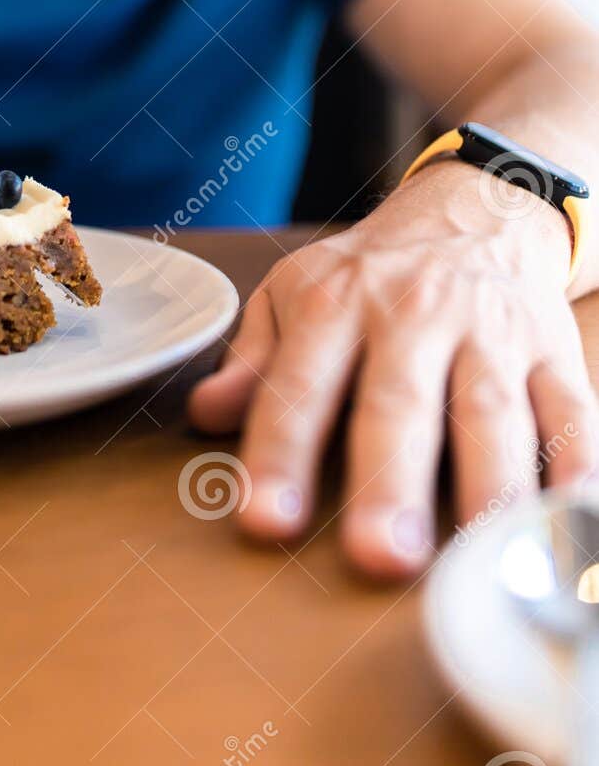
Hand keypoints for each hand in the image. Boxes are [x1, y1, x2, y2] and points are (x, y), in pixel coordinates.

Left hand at [187, 160, 598, 576]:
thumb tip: (205, 413)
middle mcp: (413, 314)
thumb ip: (254, 359)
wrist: (476, 208)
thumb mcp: (294, 293)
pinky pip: (571, 412)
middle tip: (379, 556)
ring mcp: (490, 333)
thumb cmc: (371, 272)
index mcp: (336, 303)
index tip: (265, 522)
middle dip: (389, 481)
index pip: (299, 385)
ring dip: (487, 487)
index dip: (279, 454)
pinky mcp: (553, 352)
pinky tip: (569, 514)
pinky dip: (575, 465)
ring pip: (491, 413)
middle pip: (399, 404)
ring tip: (480, 557)